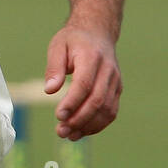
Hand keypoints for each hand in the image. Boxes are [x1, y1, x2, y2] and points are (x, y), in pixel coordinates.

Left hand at [44, 24, 121, 139]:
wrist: (98, 32)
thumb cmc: (73, 40)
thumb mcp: (57, 46)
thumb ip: (54, 67)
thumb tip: (49, 90)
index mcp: (92, 57)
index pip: (84, 85)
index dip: (72, 102)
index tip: (58, 116)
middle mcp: (108, 71)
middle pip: (97, 101)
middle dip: (79, 119)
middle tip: (60, 131)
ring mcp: (115, 82)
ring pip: (107, 110)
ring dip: (88, 126)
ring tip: (69, 135)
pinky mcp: (117, 90)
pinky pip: (111, 112)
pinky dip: (98, 124)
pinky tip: (81, 131)